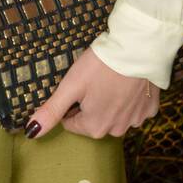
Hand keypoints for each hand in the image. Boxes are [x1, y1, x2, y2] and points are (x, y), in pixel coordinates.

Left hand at [25, 46, 159, 139]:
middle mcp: (117, 130)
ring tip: (110, 80)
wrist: (138, 50)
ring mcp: (137, 120)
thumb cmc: (100, 66)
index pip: (71, 123)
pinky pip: (134, 109)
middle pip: (93, 121)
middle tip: (93, 81)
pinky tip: (127, 83)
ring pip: (114, 116)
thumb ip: (52, 110)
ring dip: (109, 103)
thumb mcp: (70, 86)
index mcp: (95, 127)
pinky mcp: (150, 109)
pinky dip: (129, 99)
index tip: (76, 87)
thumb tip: (32, 132)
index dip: (70, 104)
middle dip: (89, 105)